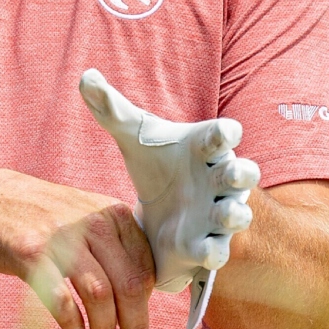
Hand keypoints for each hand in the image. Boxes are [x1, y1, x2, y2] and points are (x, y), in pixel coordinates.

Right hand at [0, 167, 156, 328]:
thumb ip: (119, 245)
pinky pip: (61, 299)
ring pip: (100, 295)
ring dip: (105, 328)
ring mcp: (61, 238)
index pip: (146, 268)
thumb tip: (147, 293)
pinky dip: (72, 321)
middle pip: (129, 285)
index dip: (147, 304)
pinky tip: (75, 328)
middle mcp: (92, 222)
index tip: (139, 323)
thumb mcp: (89, 216)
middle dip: (135, 326)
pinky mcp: (31, 254)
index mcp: (113, 213)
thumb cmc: (46, 218)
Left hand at [78, 70, 260, 328]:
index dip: (227, 133)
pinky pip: (216, 252)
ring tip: (224, 214)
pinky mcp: (205, 247)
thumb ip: (110, 108)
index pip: (224, 135)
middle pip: (243, 174)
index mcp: (205, 148)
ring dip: (234, 215)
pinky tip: (199, 251)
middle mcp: (219, 181)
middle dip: (241, 173)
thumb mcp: (133, 136)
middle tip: (233, 172)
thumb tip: (85, 76)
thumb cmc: (157, 163)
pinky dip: (211, 252)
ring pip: (238, 215)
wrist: (159, 212)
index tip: (224, 132)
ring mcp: (216, 216)